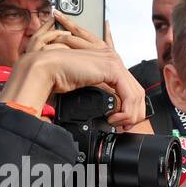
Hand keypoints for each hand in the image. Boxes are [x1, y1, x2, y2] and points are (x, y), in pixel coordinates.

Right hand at [3, 13, 146, 127]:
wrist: (47, 70)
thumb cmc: (60, 78)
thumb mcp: (89, 90)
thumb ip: (103, 95)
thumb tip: (114, 112)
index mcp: (109, 63)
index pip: (132, 89)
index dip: (132, 109)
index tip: (123, 123)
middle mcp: (114, 59)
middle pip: (138, 92)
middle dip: (135, 114)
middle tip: (123, 127)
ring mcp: (113, 61)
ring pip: (136, 94)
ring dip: (130, 115)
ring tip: (116, 124)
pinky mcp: (111, 67)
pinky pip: (129, 94)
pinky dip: (125, 111)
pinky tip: (114, 118)